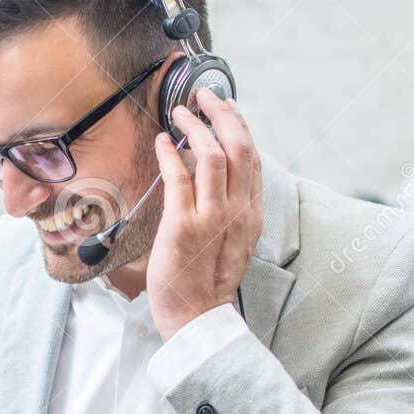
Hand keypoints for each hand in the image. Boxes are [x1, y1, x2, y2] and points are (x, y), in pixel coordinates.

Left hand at [147, 93, 263, 340]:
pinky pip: (179, 177)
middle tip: (204, 95)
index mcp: (252, 213)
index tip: (225, 106)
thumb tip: (215, 173)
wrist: (198, 318)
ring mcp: (212, 218)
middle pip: (239, 146)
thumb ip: (231, 208)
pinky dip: (170, 153)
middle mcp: (238, 211)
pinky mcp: (184, 226)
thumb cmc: (208, 282)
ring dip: (194, 126)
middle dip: (222, 113)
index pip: (252, 157)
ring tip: (179, 112)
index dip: (239, 125)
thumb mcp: (234, 241)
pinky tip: (161, 142)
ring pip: (213, 155)